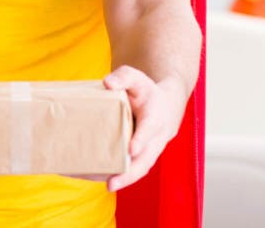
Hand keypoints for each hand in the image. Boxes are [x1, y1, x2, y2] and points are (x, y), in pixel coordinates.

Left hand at [102, 65, 187, 191]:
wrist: (166, 106)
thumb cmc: (146, 92)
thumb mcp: (137, 78)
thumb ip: (123, 77)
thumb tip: (107, 83)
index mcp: (155, 116)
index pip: (149, 129)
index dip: (141, 139)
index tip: (132, 149)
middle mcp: (156, 138)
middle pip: (146, 159)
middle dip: (130, 173)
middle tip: (112, 183)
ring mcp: (151, 151)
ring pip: (141, 170)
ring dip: (124, 180)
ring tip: (105, 186)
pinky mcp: (144, 158)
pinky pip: (134, 171)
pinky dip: (120, 178)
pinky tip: (99, 179)